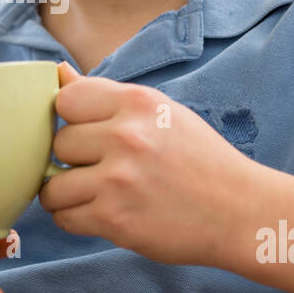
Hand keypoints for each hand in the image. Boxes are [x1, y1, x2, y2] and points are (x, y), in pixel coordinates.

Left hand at [39, 62, 260, 266]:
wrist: (240, 212)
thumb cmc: (200, 159)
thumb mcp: (159, 112)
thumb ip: (105, 96)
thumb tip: (58, 72)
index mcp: (137, 102)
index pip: (65, 100)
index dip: (72, 120)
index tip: (89, 134)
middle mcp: (126, 136)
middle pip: (59, 143)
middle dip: (72, 160)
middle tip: (100, 169)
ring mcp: (119, 180)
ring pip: (53, 187)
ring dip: (66, 195)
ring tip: (95, 195)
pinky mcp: (115, 220)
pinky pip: (65, 218)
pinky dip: (76, 219)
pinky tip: (102, 214)